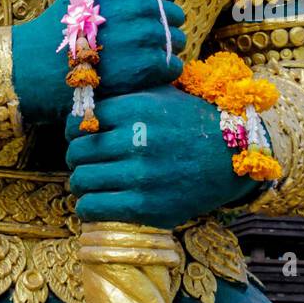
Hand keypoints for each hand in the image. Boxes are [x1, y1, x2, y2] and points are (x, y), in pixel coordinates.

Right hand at [12, 0, 184, 123]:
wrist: (40, 65)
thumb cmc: (61, 30)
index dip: (163, 1)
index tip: (158, 11)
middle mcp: (137, 6)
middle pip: (174, 14)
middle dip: (168, 25)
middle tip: (155, 38)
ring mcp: (143, 37)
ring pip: (178, 40)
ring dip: (170, 48)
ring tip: (153, 56)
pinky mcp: (145, 67)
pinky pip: (173, 65)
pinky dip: (167, 69)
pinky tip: (151, 72)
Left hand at [66, 86, 260, 227]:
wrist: (229, 157)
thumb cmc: (189, 122)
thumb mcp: (158, 95)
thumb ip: (122, 97)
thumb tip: (82, 106)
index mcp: (133, 109)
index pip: (79, 121)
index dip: (75, 130)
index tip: (81, 136)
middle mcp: (132, 140)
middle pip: (77, 152)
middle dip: (76, 157)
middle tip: (84, 161)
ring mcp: (138, 175)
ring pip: (81, 180)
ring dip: (80, 182)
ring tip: (89, 182)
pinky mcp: (144, 206)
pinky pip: (94, 207)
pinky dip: (87, 206)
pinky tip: (95, 201)